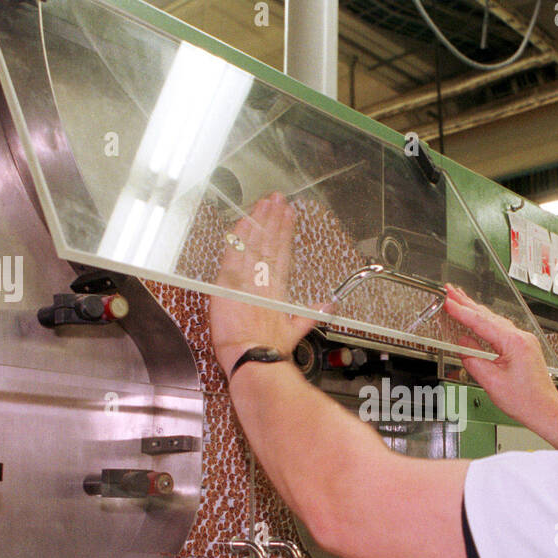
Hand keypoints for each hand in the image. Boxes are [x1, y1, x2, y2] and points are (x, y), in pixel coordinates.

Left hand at [207, 192, 318, 378]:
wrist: (254, 359)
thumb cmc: (270, 351)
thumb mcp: (294, 332)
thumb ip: (309, 316)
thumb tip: (328, 305)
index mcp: (277, 291)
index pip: (282, 254)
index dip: (285, 233)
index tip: (287, 214)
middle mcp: (263, 282)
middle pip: (269, 244)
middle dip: (274, 219)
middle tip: (277, 198)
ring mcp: (247, 281)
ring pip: (254, 245)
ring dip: (259, 221)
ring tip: (265, 202)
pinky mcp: (229, 284)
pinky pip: (234, 255)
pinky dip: (238, 238)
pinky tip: (243, 222)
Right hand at [442, 283, 557, 427]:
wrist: (545, 410)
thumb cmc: (525, 400)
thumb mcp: (491, 382)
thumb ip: (473, 360)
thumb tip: (462, 345)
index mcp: (514, 343)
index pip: (481, 323)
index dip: (462, 311)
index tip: (448, 301)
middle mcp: (521, 337)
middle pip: (488, 316)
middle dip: (467, 303)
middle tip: (450, 291)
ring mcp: (524, 340)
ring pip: (495, 321)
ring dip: (476, 311)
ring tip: (460, 300)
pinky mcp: (524, 346)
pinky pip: (502, 329)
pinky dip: (487, 323)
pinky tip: (478, 319)